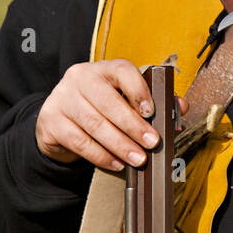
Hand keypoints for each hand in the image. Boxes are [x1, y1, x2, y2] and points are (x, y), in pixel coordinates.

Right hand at [35, 58, 187, 171]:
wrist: (58, 121)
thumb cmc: (100, 109)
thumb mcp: (123, 100)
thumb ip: (153, 102)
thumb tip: (181, 106)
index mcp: (103, 69)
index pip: (122, 70)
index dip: (139, 89)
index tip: (152, 112)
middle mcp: (80, 78)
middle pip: (108, 101)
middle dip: (133, 126)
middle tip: (152, 143)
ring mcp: (63, 98)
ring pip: (94, 124)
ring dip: (120, 144)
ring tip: (138, 159)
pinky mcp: (51, 121)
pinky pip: (79, 141)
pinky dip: (100, 155)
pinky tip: (116, 163)